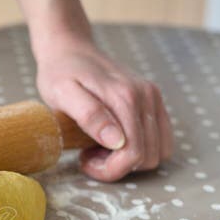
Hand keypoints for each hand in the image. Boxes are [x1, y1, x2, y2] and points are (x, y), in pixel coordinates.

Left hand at [35, 36, 172, 180]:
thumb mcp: (62, 94)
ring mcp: (152, 98)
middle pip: (148, 156)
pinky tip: (112, 141)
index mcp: (125, 98)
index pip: (134, 154)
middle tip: (90, 154)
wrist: (68, 49)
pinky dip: (140, 148)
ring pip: (158, 151)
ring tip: (100, 147)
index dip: (109, 169)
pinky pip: (160, 139)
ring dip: (130, 159)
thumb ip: (90, 116)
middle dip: (117, 166)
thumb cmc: (59, 73)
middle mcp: (146, 97)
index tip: (84, 160)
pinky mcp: (153, 100)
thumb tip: (117, 142)